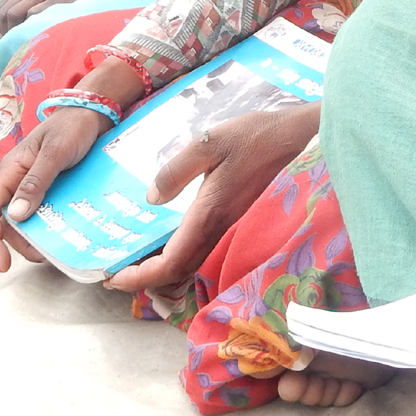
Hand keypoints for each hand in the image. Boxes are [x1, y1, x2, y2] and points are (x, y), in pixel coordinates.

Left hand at [0, 0, 98, 34]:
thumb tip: (21, 18)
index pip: (4, 2)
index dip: (1, 22)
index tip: (6, 34)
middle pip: (6, 10)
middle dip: (4, 30)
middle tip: (9, 43)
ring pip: (14, 14)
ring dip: (13, 31)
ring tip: (19, 43)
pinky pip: (31, 15)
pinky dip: (29, 27)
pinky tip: (33, 36)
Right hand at [0, 106, 108, 269]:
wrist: (94, 114)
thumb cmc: (72, 127)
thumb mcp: (54, 153)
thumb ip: (36, 181)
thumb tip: (15, 215)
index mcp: (9, 171)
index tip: (3, 264)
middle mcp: (17, 182)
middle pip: (6, 222)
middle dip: (19, 243)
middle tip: (43, 256)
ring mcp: (33, 186)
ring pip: (26, 221)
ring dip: (36, 238)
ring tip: (54, 249)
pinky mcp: (51, 188)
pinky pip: (45, 213)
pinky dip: (50, 227)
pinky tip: (64, 235)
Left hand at [104, 102, 321, 293]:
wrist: (301, 138)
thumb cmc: (256, 137)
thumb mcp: (209, 143)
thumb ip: (176, 171)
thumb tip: (151, 199)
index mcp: (208, 214)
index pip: (170, 263)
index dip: (141, 277)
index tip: (113, 279)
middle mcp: (220, 228)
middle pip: (179, 271)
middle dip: (146, 278)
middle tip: (117, 274)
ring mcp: (232, 226)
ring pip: (193, 262)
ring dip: (164, 268)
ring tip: (138, 260)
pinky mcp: (238, 218)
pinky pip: (204, 248)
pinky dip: (182, 254)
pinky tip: (172, 239)